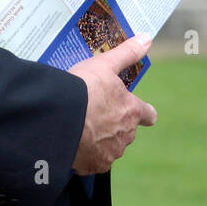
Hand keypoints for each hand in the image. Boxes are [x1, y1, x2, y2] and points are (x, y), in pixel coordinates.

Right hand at [68, 34, 157, 174]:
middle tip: (95, 112)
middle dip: (115, 124)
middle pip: (127, 131)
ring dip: (101, 140)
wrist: (58, 120)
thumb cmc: (83, 90)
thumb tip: (147, 38)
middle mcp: (125, 136)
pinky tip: (73, 141)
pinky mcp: (92, 166)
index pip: (149, 115)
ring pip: (110, 147)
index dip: (143, 112)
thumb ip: (127, 53)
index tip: (138, 110)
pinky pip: (93, 161)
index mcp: (132, 112)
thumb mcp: (105, 64)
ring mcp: (109, 153)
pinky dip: (86, 154)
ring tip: (81, 126)